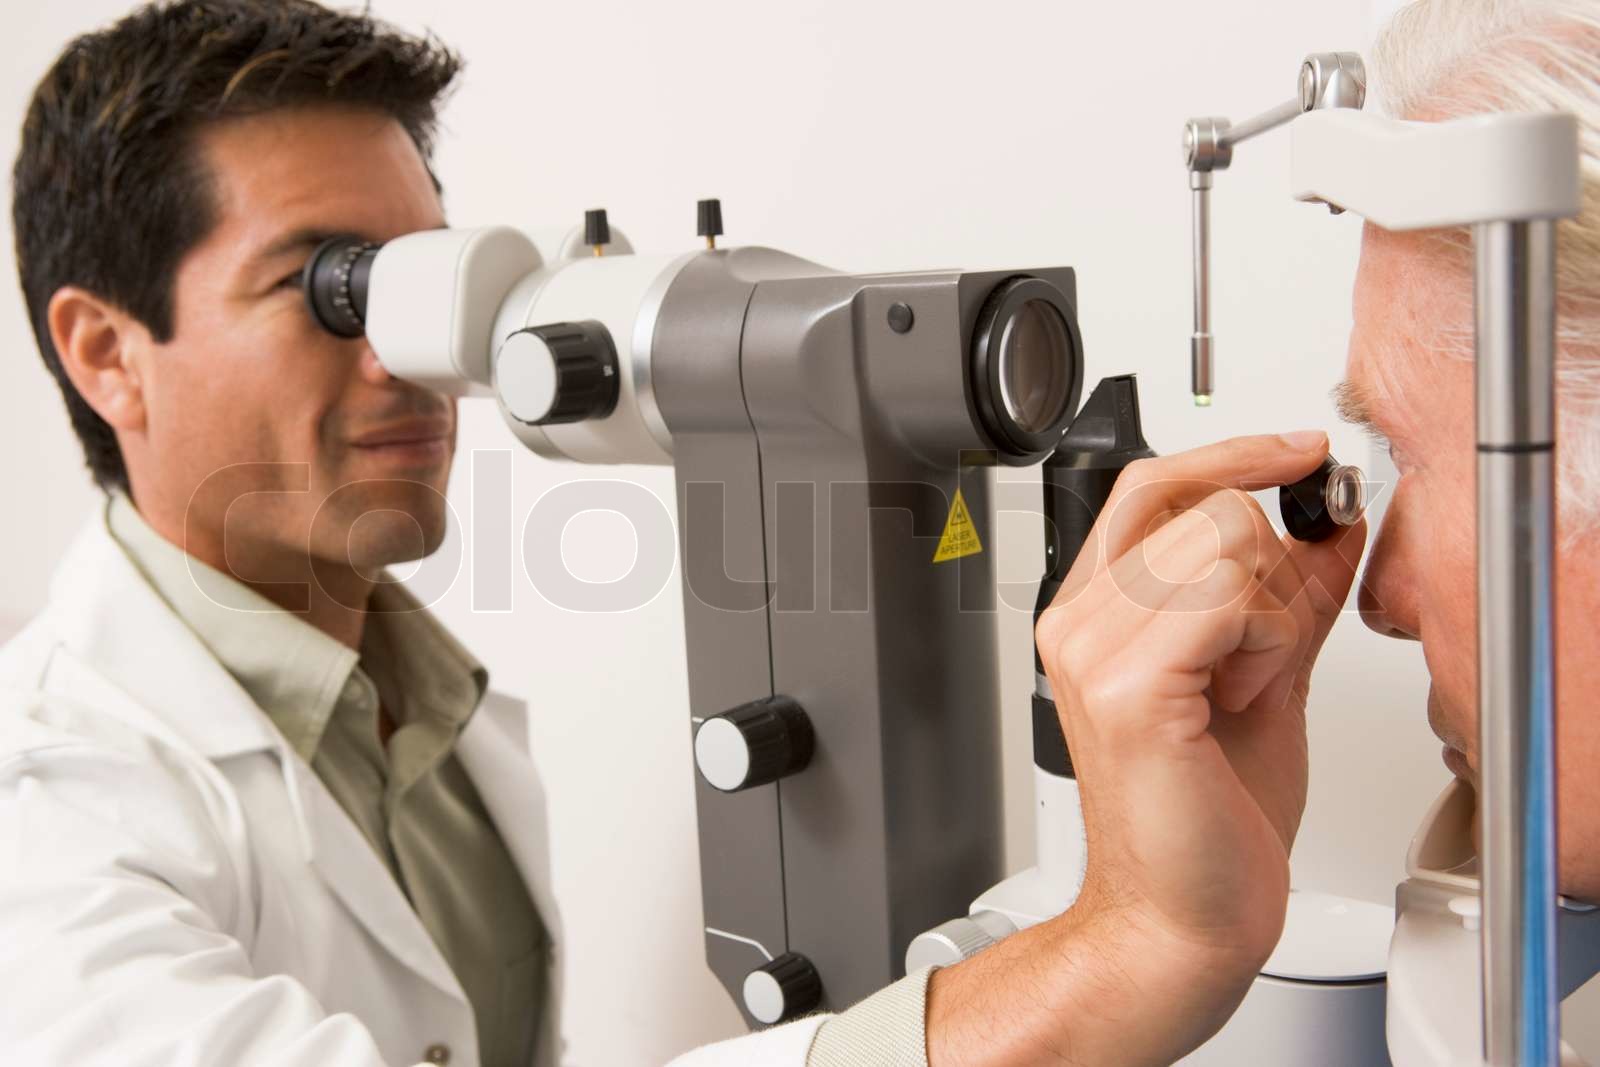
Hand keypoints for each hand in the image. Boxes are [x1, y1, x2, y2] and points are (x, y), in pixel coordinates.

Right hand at [927, 433, 1365, 1065]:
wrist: (1183, 915)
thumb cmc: (1208, 816)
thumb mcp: (1265, 675)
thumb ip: (1291, 593)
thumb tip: (1331, 522)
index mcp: (1096, 610)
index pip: (1154, 482)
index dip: (1233, 453)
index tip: (1300, 453)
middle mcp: (1080, 620)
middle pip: (1206, 503)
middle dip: (1271, 569)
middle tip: (1262, 654)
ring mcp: (1093, 650)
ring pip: (1225, 542)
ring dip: (1271, 615)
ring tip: (1245, 686)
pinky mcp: (1128, 687)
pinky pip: (1229, 598)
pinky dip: (1266, 645)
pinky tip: (1241, 698)